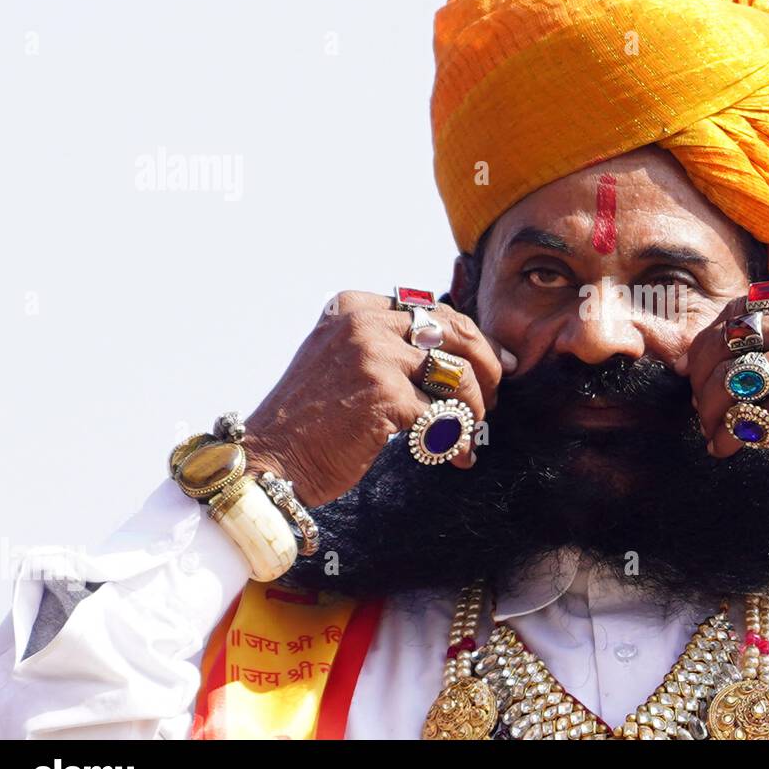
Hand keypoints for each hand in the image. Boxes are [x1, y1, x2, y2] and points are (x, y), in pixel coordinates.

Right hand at [242, 290, 515, 507]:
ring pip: (457, 374)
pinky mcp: (385, 395)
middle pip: (456, 331)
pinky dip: (456, 439)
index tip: (496, 364)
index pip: (435, 311)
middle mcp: (364, 323)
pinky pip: (444, 414)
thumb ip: (389, 345)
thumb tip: (460, 353)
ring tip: (471, 433)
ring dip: (474, 409)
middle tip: (496, 396)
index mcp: (355, 307)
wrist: (272, 461)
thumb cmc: (312, 420)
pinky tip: (456, 457)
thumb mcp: (342, 360)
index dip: (473, 340)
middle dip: (487, 366)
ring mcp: (374, 356)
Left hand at [677, 285, 768, 498]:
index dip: (713, 342)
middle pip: (725, 338)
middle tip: (702, 406)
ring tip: (714, 431)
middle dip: (701, 375)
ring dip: (710, 410)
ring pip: (727, 377)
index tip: (707, 372)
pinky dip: (728, 436)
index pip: (741, 308)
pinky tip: (730, 448)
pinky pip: (745, 416)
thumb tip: (727, 355)